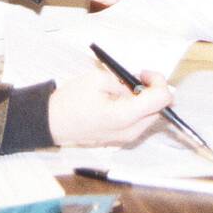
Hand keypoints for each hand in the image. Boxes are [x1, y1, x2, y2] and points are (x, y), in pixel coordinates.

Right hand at [48, 69, 172, 146]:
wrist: (51, 123)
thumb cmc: (70, 102)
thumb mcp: (98, 80)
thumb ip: (124, 82)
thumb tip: (139, 85)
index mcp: (125, 116)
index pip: (162, 99)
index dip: (157, 81)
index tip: (143, 73)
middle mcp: (130, 131)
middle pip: (159, 109)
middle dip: (152, 90)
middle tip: (136, 77)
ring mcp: (126, 138)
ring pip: (151, 116)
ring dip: (145, 100)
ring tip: (125, 88)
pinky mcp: (120, 139)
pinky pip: (139, 122)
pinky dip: (137, 108)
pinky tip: (120, 99)